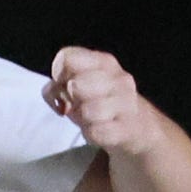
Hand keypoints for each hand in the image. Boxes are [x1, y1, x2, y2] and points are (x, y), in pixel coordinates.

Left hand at [45, 47, 161, 156]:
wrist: (137, 126)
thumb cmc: (101, 102)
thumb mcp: (80, 86)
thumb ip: (59, 84)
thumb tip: (53, 91)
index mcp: (104, 62)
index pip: (67, 57)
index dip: (57, 74)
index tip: (63, 84)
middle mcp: (118, 79)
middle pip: (75, 84)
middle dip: (70, 98)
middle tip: (77, 104)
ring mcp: (125, 103)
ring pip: (86, 111)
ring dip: (81, 119)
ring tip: (90, 118)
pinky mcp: (126, 128)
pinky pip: (95, 132)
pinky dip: (91, 134)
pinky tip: (98, 130)